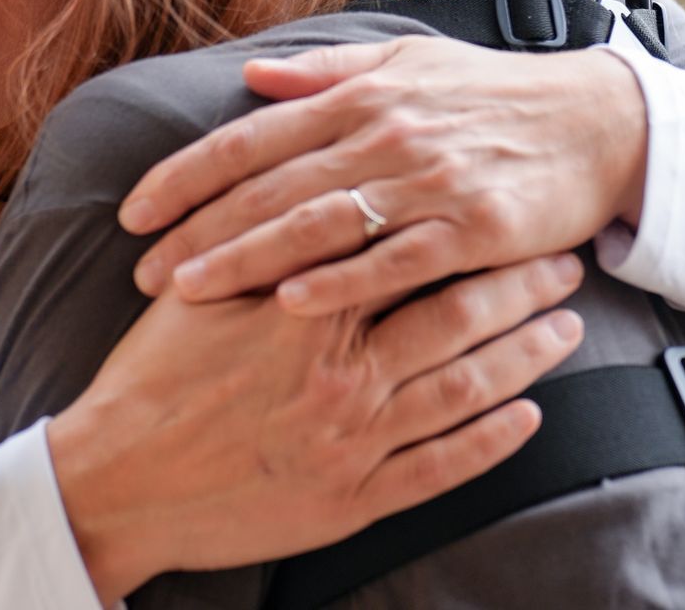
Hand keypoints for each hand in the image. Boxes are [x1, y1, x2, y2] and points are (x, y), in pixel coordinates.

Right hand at [47, 252, 585, 602]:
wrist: (116, 481)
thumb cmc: (151, 380)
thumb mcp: (196, 292)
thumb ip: (255, 236)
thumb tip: (302, 184)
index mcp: (306, 310)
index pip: (410, 255)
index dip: (469, 230)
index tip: (512, 208)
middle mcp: (341, 372)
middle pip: (456, 317)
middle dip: (520, 288)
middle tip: (566, 262)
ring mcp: (353, 440)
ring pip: (463, 390)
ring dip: (525, 358)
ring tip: (568, 331)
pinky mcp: (353, 500)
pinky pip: (440, 469)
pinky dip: (491, 443)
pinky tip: (528, 418)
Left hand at [121, 36, 645, 315]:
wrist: (600, 122)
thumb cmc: (496, 97)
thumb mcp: (410, 64)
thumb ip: (327, 75)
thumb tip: (251, 77)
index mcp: (360, 96)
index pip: (251, 137)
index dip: (186, 175)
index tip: (135, 211)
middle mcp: (384, 134)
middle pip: (270, 186)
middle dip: (197, 229)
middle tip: (142, 272)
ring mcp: (429, 181)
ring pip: (318, 222)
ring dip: (247, 258)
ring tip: (189, 290)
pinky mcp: (474, 227)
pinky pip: (394, 260)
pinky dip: (340, 281)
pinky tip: (290, 304)